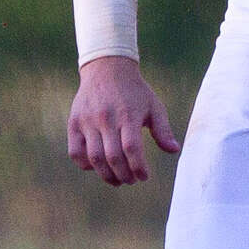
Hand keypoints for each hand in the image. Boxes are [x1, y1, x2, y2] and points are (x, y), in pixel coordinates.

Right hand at [66, 55, 180, 185]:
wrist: (107, 68)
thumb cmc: (135, 91)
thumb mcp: (154, 106)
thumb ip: (163, 130)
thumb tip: (174, 150)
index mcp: (128, 115)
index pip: (132, 149)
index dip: (138, 168)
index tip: (144, 177)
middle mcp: (106, 118)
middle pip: (113, 157)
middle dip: (124, 175)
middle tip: (131, 180)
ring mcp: (88, 121)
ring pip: (94, 158)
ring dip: (106, 175)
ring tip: (117, 180)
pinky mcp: (74, 123)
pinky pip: (75, 152)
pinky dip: (85, 165)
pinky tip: (97, 166)